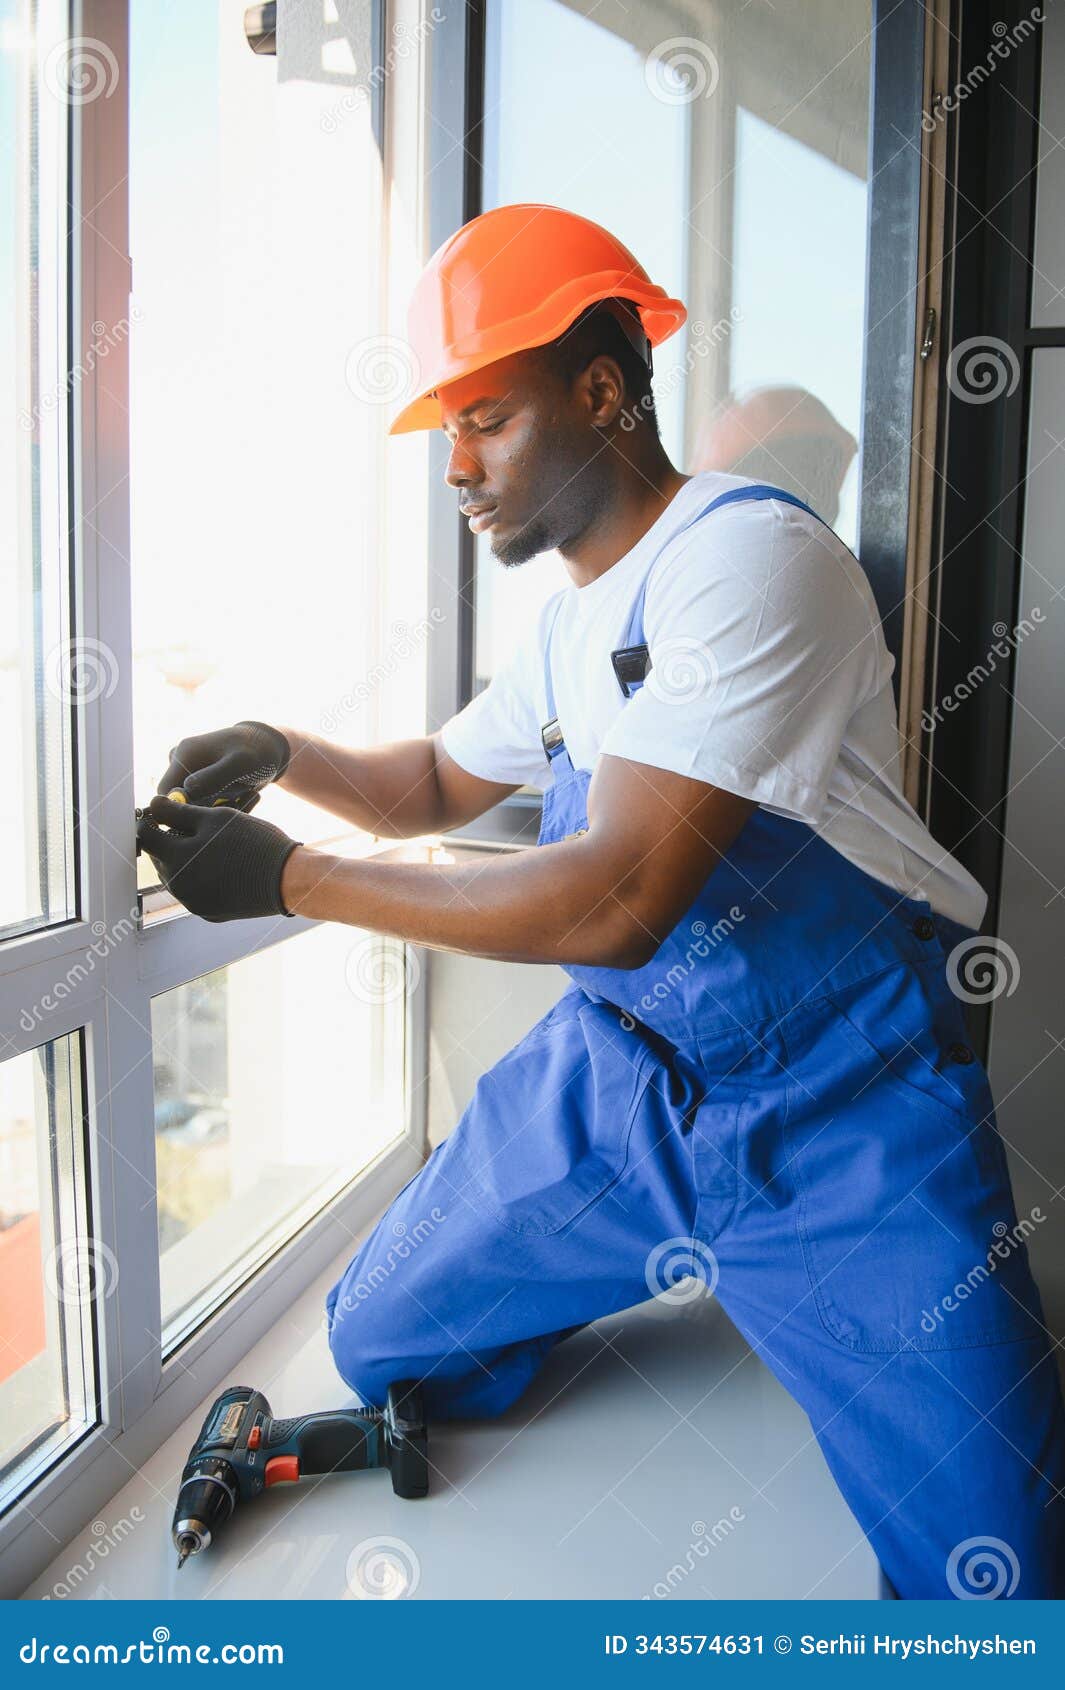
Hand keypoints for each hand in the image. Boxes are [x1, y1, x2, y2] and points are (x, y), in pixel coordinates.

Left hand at [136, 795, 301, 922]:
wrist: (287, 879)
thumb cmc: (254, 842)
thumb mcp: (216, 818)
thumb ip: (179, 813)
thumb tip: (152, 804)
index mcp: (177, 858)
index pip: (145, 836)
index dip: (150, 821)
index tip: (160, 814)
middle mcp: (179, 886)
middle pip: (160, 858)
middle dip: (169, 842)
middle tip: (194, 829)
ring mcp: (193, 903)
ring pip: (176, 876)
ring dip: (184, 861)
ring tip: (211, 848)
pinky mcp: (208, 913)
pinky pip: (193, 892)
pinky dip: (200, 879)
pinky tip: (221, 867)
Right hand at [155, 720, 291, 811]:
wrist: (269, 747)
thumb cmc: (257, 752)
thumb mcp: (240, 764)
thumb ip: (213, 777)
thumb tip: (183, 792)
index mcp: (183, 754)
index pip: (165, 793)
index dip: (182, 808)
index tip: (209, 812)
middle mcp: (180, 762)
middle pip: (178, 801)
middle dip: (201, 809)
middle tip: (232, 803)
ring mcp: (188, 771)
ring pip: (191, 803)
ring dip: (213, 807)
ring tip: (239, 797)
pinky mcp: (198, 779)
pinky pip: (202, 802)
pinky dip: (219, 805)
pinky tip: (238, 797)